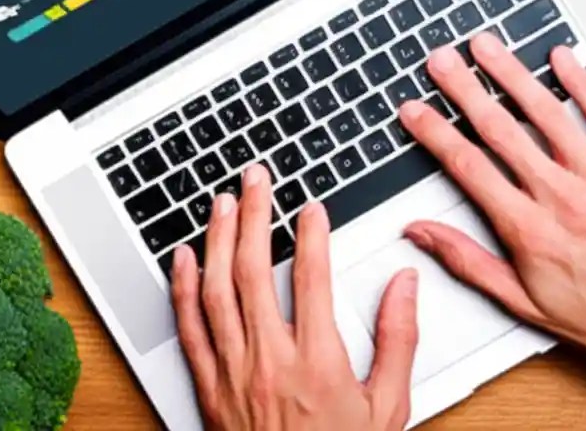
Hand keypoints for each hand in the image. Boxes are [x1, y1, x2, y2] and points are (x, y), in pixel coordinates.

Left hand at [171, 164, 418, 430]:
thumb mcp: (389, 409)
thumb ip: (398, 341)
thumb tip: (404, 285)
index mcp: (318, 363)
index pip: (311, 277)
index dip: (311, 234)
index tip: (311, 206)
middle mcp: (269, 360)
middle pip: (254, 270)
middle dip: (254, 215)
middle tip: (256, 178)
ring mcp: (233, 371)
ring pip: (216, 290)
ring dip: (216, 240)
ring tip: (222, 202)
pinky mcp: (208, 386)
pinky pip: (189, 328)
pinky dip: (182, 288)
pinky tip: (183, 257)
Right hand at [399, 34, 585, 428]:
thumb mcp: (523, 302)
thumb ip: (467, 261)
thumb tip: (422, 233)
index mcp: (530, 231)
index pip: (469, 168)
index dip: (435, 133)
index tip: (413, 110)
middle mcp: (564, 199)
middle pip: (502, 131)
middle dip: (464, 90)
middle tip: (440, 60)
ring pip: (549, 115)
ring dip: (513, 75)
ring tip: (486, 47)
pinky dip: (582, 85)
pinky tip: (560, 58)